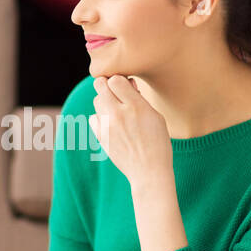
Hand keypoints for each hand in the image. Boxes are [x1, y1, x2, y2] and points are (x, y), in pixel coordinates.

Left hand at [89, 75, 172, 189]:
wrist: (149, 171)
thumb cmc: (157, 143)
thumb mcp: (155, 117)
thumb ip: (139, 98)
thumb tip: (127, 83)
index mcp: (136, 106)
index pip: (115, 79)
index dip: (120, 80)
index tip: (126, 86)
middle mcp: (119, 114)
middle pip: (100, 86)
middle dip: (108, 86)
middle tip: (117, 93)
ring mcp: (107, 126)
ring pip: (96, 101)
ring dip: (105, 102)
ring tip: (118, 111)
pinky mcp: (100, 137)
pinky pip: (93, 117)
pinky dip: (100, 118)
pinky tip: (112, 123)